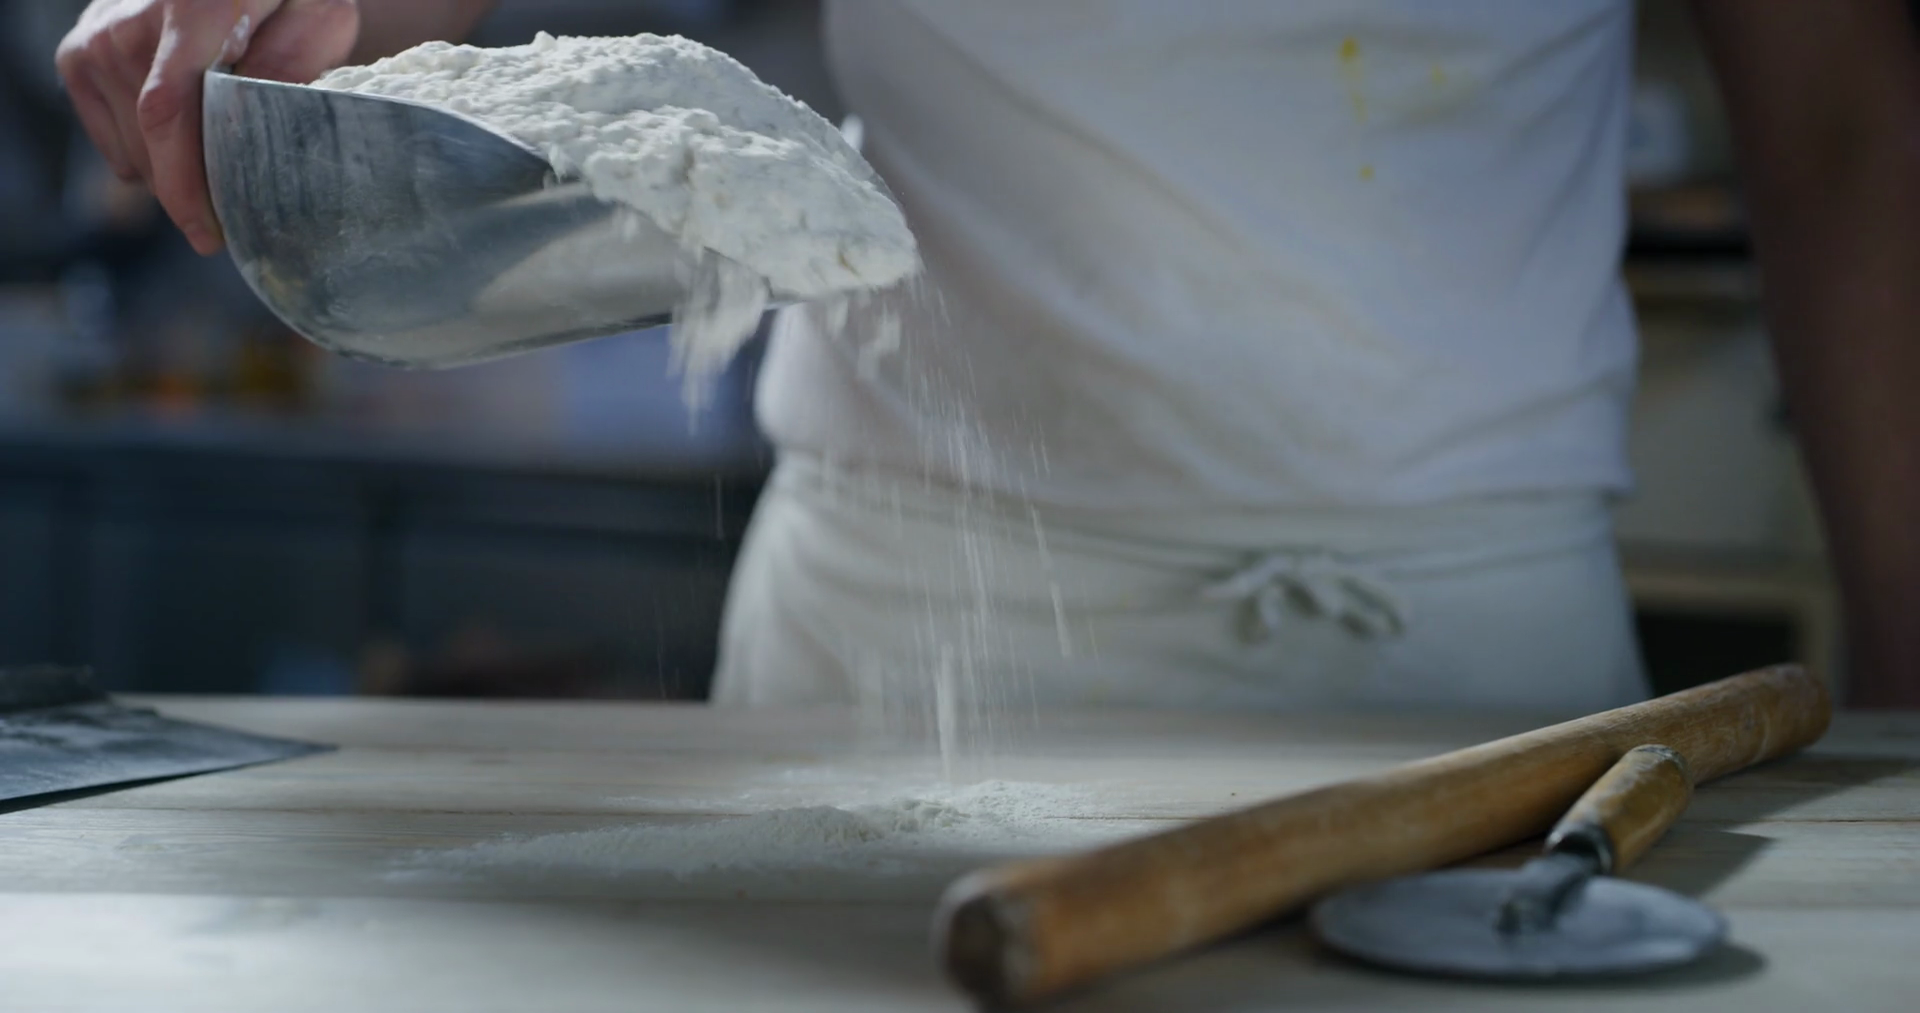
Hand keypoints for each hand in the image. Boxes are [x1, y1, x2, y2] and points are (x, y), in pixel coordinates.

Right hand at [56, 0, 361, 254]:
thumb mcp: (317, 12)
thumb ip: (296, 60)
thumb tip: (258, 125)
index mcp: (192, 6)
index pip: (168, 108)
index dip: (183, 181)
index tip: (207, 234)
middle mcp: (128, 20)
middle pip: (151, 139)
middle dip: (197, 190)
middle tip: (242, 212)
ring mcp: (97, 38)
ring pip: (132, 148)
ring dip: (177, 175)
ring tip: (223, 166)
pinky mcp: (79, 55)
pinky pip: (112, 140)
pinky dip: (149, 158)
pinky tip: (185, 146)